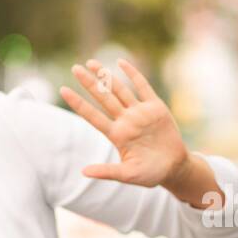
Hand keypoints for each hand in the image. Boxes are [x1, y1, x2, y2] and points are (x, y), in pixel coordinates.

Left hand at [59, 57, 190, 187]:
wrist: (174, 168)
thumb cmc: (150, 173)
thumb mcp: (128, 174)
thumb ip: (107, 171)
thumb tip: (83, 172)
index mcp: (117, 135)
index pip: (92, 116)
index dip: (78, 103)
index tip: (63, 90)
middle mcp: (125, 120)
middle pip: (103, 98)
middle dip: (89, 83)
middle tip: (74, 68)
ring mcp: (140, 112)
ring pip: (119, 90)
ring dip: (106, 76)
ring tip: (91, 63)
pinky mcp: (155, 107)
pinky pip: (143, 86)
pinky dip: (133, 74)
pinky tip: (121, 63)